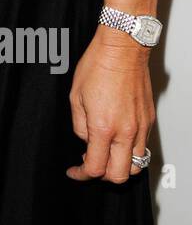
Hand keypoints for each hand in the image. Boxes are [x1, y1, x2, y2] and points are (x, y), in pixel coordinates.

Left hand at [67, 31, 154, 182]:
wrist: (122, 49)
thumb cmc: (98, 66)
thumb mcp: (75, 97)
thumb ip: (80, 126)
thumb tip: (86, 140)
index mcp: (103, 127)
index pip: (96, 168)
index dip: (82, 174)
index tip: (75, 171)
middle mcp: (126, 131)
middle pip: (119, 175)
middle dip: (102, 176)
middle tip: (90, 164)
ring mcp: (141, 126)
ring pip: (135, 164)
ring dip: (119, 166)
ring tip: (105, 154)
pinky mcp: (149, 119)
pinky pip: (142, 146)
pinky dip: (129, 151)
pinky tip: (117, 139)